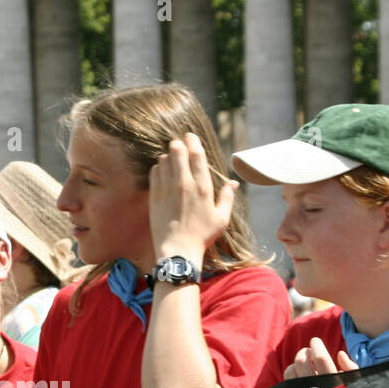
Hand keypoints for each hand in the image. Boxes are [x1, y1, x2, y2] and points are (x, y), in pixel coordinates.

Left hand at [149, 133, 235, 268]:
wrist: (177, 251)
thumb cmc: (202, 236)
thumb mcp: (221, 219)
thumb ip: (227, 198)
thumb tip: (233, 183)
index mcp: (202, 187)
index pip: (197, 154)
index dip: (193, 141)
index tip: (191, 136)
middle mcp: (184, 184)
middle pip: (178, 150)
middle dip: (179, 144)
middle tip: (180, 145)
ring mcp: (167, 189)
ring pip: (165, 159)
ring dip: (169, 156)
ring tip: (173, 160)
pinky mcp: (154, 196)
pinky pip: (155, 171)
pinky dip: (159, 167)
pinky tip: (164, 171)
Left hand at [282, 337, 358, 379]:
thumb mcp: (355, 384)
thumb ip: (351, 368)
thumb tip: (339, 354)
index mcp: (333, 384)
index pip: (321, 358)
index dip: (316, 345)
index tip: (315, 340)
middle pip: (302, 361)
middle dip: (305, 352)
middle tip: (310, 352)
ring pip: (291, 370)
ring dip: (298, 362)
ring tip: (307, 363)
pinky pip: (286, 380)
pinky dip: (292, 372)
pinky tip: (300, 374)